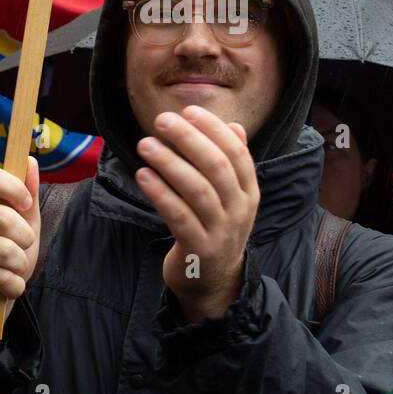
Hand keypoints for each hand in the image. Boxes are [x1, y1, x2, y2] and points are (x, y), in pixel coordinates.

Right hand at [0, 157, 39, 342]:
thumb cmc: (8, 256)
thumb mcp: (26, 224)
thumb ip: (28, 194)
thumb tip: (30, 161)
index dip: (11, 188)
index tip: (26, 204)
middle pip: (4, 218)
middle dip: (25, 240)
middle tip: (21, 250)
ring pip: (5, 251)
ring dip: (19, 267)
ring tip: (11, 270)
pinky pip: (0, 274)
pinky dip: (12, 285)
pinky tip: (3, 285)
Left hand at [135, 105, 259, 322]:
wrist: (212, 282)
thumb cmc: (215, 229)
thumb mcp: (230, 197)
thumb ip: (231, 163)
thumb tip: (234, 126)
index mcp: (248, 191)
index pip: (235, 153)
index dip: (213, 130)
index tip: (188, 111)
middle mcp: (239, 210)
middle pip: (216, 167)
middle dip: (189, 139)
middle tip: (162, 121)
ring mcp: (220, 231)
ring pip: (197, 189)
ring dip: (170, 163)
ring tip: (145, 145)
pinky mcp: (198, 249)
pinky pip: (178, 216)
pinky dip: (161, 193)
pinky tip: (143, 175)